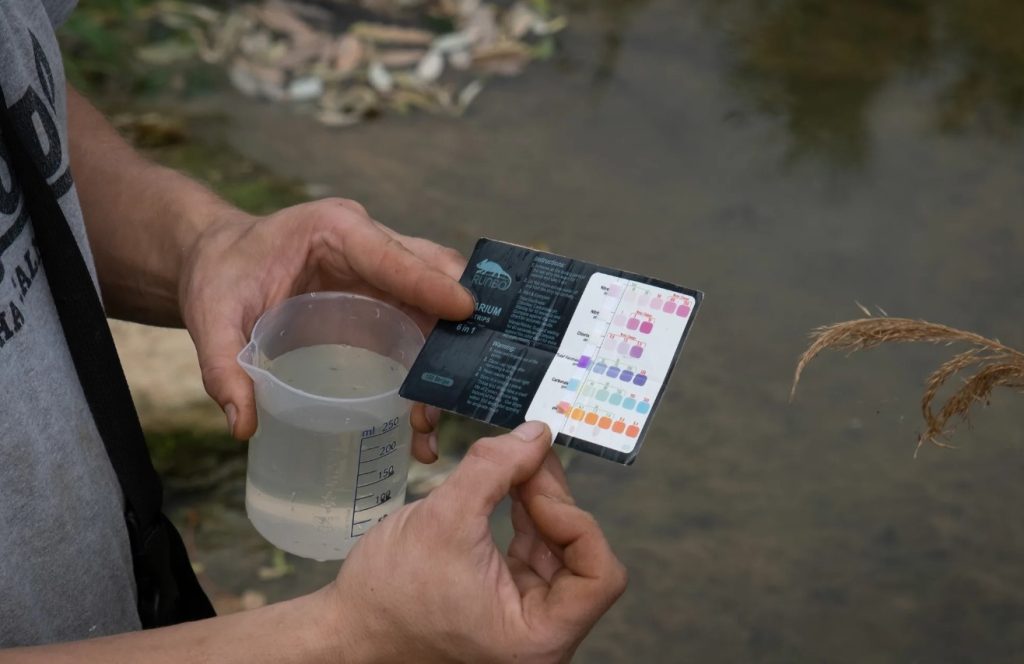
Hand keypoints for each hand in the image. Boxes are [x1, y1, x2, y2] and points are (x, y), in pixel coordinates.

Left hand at [178, 199, 473, 459]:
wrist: (218, 261)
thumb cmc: (219, 276)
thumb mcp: (211, 316)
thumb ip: (223, 366)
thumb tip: (244, 425)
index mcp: (335, 230)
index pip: (393, 254)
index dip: (430, 283)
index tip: (466, 310)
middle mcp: (369, 246)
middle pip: (433, 275)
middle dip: (455, 324)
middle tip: (459, 380)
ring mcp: (382, 274)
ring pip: (435, 306)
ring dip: (447, 356)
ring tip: (430, 420)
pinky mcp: (383, 301)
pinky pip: (421, 327)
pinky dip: (431, 366)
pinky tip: (422, 415)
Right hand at [328, 422, 627, 662]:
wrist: (348, 627)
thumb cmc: (389, 594)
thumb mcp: (445, 519)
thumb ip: (495, 469)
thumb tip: (536, 433)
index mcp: (539, 636)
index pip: (600, 573)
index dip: (574, 519)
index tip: (533, 482)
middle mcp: (542, 635)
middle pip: (580, 556)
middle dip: (552, 501)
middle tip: (526, 457)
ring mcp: (525, 620)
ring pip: (558, 550)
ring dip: (539, 504)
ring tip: (514, 467)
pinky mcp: (507, 602)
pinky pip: (534, 555)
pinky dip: (524, 518)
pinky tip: (506, 488)